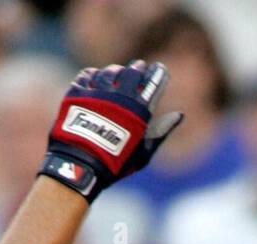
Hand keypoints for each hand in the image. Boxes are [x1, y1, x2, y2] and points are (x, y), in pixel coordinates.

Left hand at [39, 59, 182, 201]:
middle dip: (138, 67)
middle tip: (139, 66)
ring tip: (117, 72)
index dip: (158, 73)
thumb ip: (161, 130)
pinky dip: (93, 74)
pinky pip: (87, 75)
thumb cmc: (117, 162)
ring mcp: (97, 94)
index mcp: (139, 111)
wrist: (82, 165)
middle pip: (132, 72)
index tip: (160, 69)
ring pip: (109, 72)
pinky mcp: (77, 93)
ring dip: (115, 70)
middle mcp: (120, 97)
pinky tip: (96, 77)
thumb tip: (179, 114)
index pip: (153, 83)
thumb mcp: (145, 151)